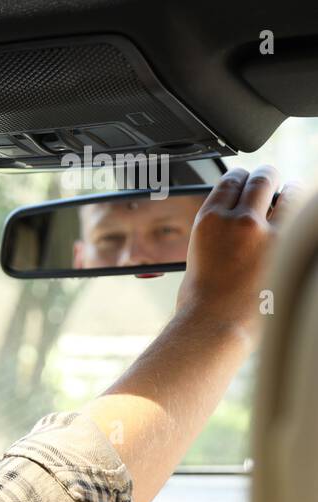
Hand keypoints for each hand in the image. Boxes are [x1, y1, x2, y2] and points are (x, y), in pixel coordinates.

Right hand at [176, 164, 303, 338]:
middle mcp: (238, 219)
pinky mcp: (288, 248)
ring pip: (289, 193)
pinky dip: (302, 214)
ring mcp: (266, 232)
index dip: (241, 177)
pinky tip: (301, 216)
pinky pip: (303, 218)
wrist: (216, 325)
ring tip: (292, 192)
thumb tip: (236, 223)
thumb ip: (219, 233)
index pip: (231, 181)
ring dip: (291, 190)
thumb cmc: (202, 301)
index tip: (246, 180)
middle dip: (266, 177)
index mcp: (209, 220)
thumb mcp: (199, 255)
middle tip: (270, 179)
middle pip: (260, 179)